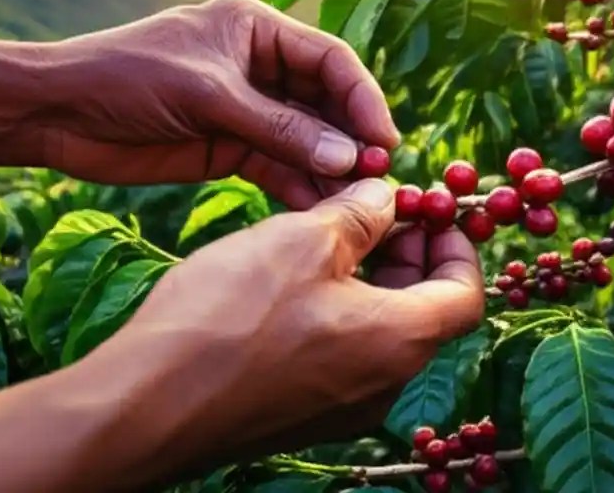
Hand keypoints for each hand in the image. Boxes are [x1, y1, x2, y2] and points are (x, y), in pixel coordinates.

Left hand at [36, 0, 398, 207]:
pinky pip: (278, 167)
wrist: (55, 115)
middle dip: (352, 138)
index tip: (384, 139)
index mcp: (256, 29)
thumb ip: (280, 128)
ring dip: (330, 168)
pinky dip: (299, 187)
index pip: (330, 60)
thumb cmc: (126, 79)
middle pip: (325, 102)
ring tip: (356, 201)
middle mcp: (259, 67)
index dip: (362, 98)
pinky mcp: (228, 149)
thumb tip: (349, 157)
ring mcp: (246, 110)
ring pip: (306, 140)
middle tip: (379, 177)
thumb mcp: (209, 97)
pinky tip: (320, 211)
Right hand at [84, 178, 483, 473]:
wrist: (147, 405)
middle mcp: (384, 385)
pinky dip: (334, 312)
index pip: (466, 295)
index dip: (458, 247)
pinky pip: (339, 357)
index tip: (429, 212)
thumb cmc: (231, 317)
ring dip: (367, 280)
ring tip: (324, 234)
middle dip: (408, 255)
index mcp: (403, 341)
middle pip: (424, 312)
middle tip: (375, 211)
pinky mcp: (299, 416)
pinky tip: (289, 280)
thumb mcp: (303, 239)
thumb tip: (385, 198)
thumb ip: (359, 214)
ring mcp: (341, 408)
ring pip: (378, 333)